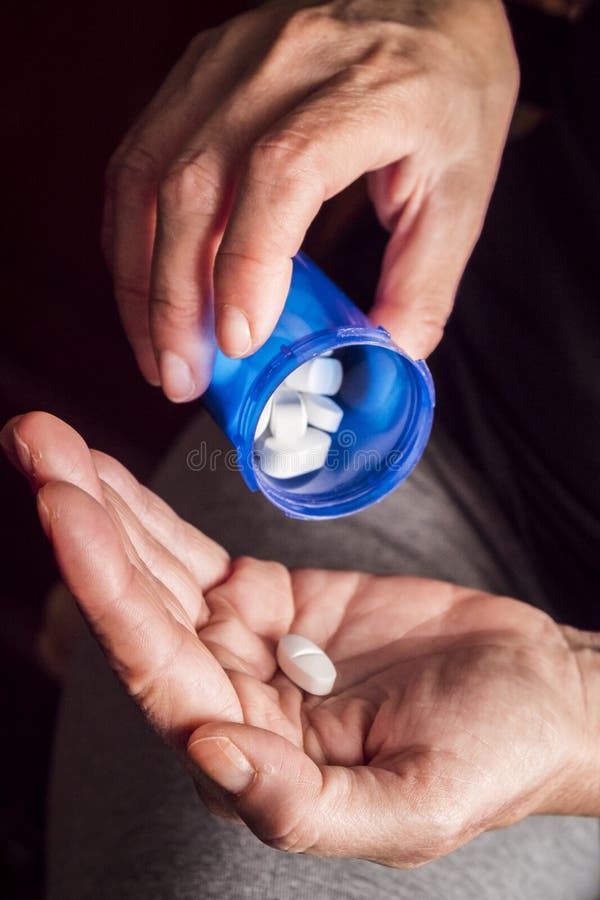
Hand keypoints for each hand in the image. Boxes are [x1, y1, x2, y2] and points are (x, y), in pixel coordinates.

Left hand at [3, 412, 598, 865]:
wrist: (542, 694)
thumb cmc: (493, 759)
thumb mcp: (410, 804)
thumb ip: (303, 802)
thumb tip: (209, 754)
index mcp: (251, 758)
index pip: (158, 672)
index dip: (107, 591)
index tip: (65, 512)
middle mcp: (230, 696)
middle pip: (138, 608)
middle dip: (84, 526)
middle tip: (39, 446)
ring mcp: (246, 641)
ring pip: (157, 570)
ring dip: (102, 505)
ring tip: (50, 441)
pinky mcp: (270, 597)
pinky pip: (195, 552)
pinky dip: (150, 512)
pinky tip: (106, 474)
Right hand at [103, 0, 518, 400]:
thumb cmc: (450, 88)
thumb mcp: (464, 190)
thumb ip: (423, 282)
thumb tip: (379, 359)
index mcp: (370, 88)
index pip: (282, 173)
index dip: (248, 262)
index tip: (238, 341)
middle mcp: (285, 61)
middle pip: (194, 183)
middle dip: (173, 298)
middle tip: (180, 376)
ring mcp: (228, 61)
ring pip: (148, 173)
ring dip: (139, 276)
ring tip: (156, 348)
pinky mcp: (198, 71)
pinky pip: (138, 156)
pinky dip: (130, 232)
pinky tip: (145, 285)